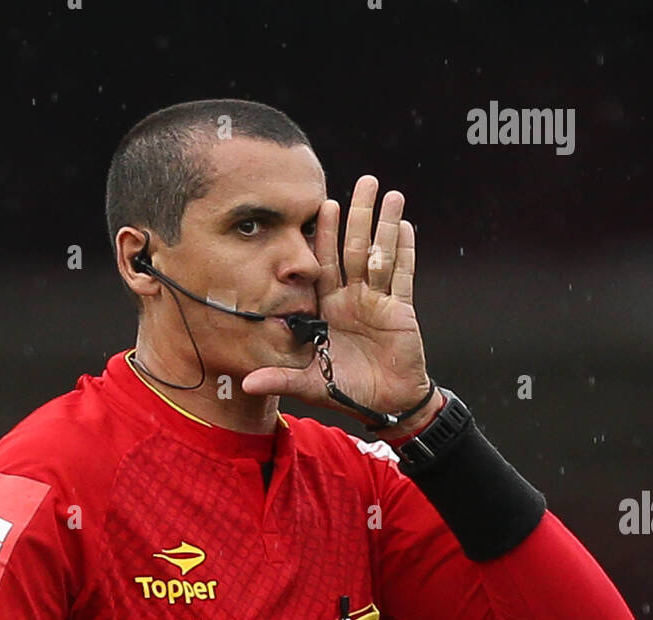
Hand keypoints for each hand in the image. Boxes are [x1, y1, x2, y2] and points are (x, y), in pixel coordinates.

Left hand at [241, 177, 439, 431]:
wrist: (385, 405)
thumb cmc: (348, 390)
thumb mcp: (311, 384)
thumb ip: (280, 378)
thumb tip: (245, 384)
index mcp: (329, 309)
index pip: (325, 264)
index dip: (325, 236)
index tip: (322, 206)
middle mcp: (353, 298)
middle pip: (355, 249)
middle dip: (359, 215)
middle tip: (364, 181)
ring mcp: (378, 301)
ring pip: (382, 255)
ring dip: (386, 225)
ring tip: (391, 194)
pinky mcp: (400, 310)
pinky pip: (403, 276)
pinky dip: (406, 251)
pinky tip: (407, 225)